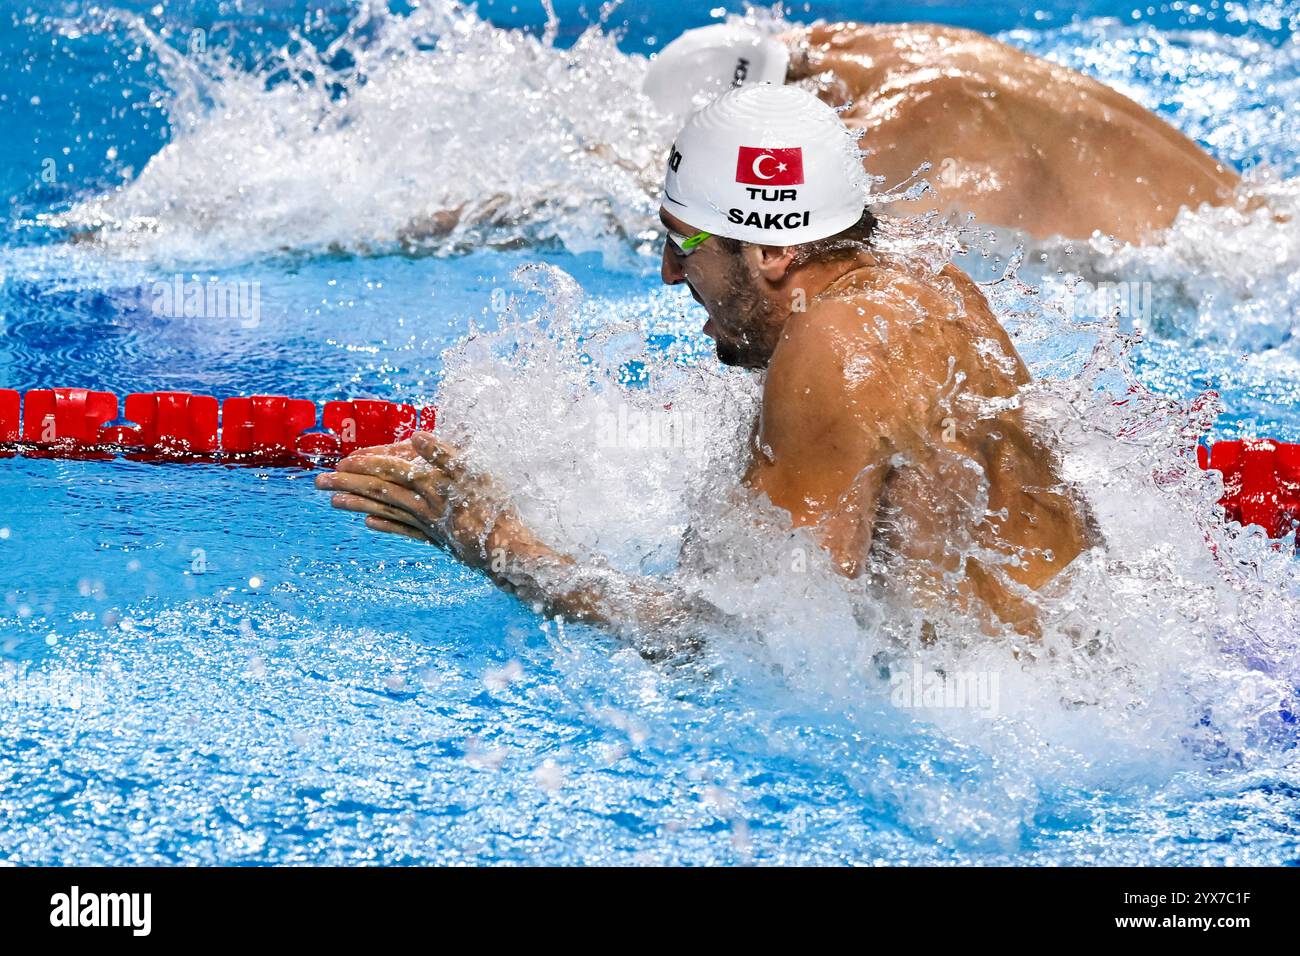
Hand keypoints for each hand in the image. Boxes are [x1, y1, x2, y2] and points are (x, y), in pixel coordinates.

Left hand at [314, 432, 534, 570]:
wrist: (506, 552)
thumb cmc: (495, 509)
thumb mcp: (475, 474)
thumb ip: (445, 455)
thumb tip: (417, 437)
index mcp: (429, 485)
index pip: (391, 470)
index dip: (367, 464)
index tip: (341, 462)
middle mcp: (421, 504)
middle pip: (380, 491)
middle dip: (349, 484)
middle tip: (318, 482)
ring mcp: (426, 523)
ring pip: (386, 511)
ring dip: (358, 504)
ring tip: (333, 501)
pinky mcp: (435, 538)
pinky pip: (404, 530)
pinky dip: (385, 525)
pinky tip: (369, 524)